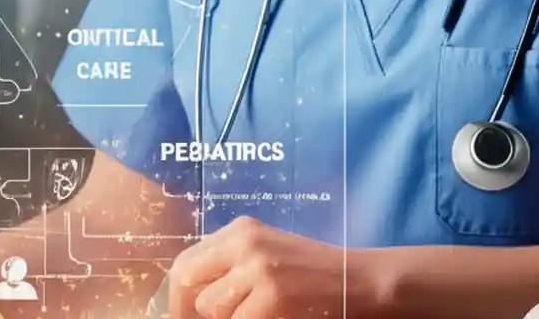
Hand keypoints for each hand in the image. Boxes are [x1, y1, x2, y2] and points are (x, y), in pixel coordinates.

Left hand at [166, 216, 388, 318]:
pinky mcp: (272, 297)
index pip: (186, 264)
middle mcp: (245, 243)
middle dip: (194, 312)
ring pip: (211, 308)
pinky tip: (273, 318)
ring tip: (259, 313)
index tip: (181, 317)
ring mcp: (258, 269)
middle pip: (188, 284)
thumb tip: (187, 299)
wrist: (361, 281)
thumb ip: (229, 267)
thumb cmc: (312, 274)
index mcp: (241, 230)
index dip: (177, 298)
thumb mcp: (267, 255)